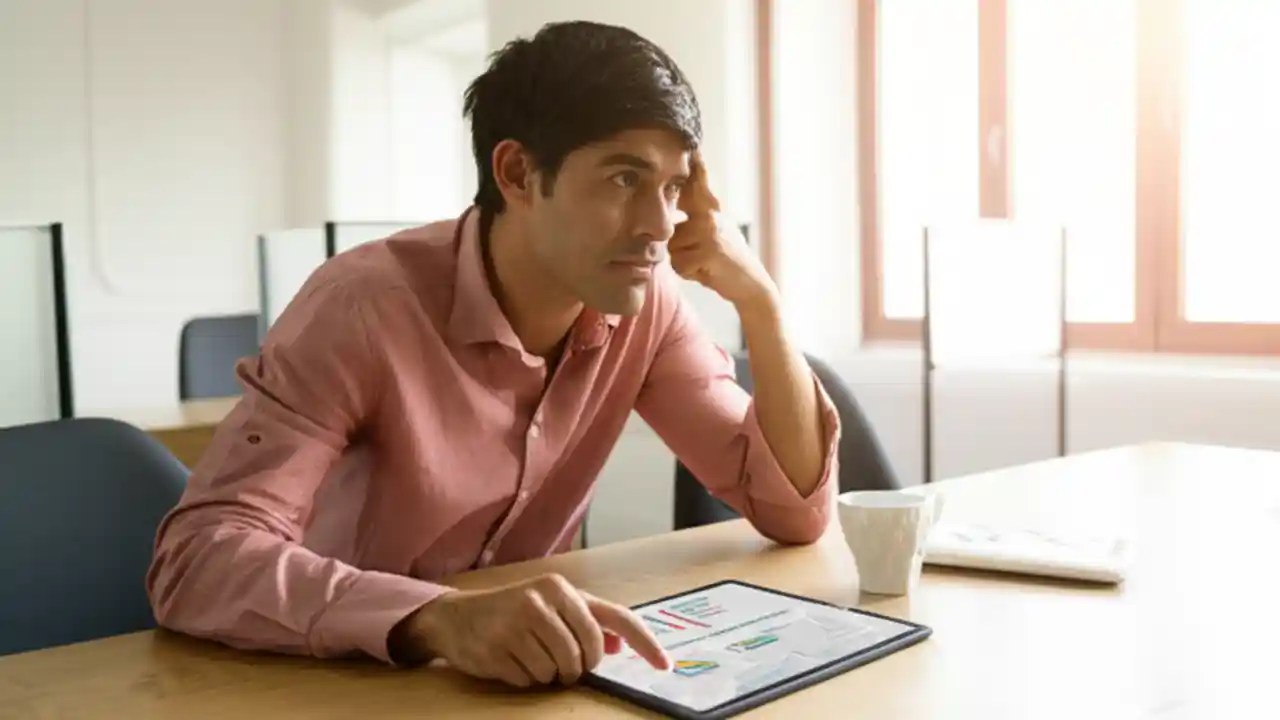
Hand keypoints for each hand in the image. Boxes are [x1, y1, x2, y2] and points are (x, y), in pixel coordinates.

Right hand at [392, 573, 670, 686]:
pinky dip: (523, 678)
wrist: (455, 617)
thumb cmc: (512, 611)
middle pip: (585, 656)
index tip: (665, 664)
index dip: (644, 643)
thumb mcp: (550, 606)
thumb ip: (586, 621)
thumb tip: (619, 645)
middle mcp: (541, 601)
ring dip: (546, 674)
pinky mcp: (497, 647)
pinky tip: (509, 658)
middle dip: (575, 667)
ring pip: (557, 672)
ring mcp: (517, 623)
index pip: (615, 617)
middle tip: (558, 660)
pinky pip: (529, 680)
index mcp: (561, 589)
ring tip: (527, 654)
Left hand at [669, 154, 777, 310]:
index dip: (693, 163)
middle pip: (671, 225)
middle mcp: (710, 214)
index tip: (689, 145)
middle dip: (677, 241)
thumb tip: (666, 210)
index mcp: (711, 208)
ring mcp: (710, 231)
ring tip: (704, 263)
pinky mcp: (708, 250)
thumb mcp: (711, 232)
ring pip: (672, 247)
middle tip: (698, 245)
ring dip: (683, 261)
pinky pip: (678, 264)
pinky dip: (689, 273)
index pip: (698, 182)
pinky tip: (707, 272)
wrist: (750, 285)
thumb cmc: (724, 260)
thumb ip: (692, 218)